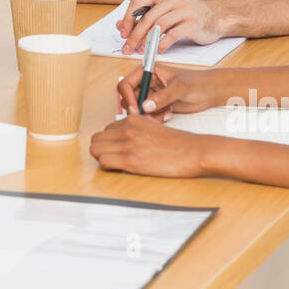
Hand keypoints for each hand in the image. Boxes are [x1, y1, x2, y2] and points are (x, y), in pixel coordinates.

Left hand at [89, 115, 208, 177]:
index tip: (119, 149)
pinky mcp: (132, 160)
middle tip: (114, 158)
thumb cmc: (178, 143)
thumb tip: (125, 138)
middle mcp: (128, 129)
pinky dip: (108, 166)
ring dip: (102, 157)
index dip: (110, 142)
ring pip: (95, 149)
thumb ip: (138, 129)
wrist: (194, 151)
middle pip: (96, 138)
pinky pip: (103, 161)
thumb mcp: (154, 127)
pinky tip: (121, 168)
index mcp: (133, 119)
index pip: (106, 130)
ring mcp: (128, 143)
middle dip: (102, 149)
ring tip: (117, 164)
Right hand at [116, 64, 218, 117]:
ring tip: (164, 114)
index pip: (126, 83)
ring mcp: (152, 95)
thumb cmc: (198, 82)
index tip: (135, 108)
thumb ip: (163, 96)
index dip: (127, 96)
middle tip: (149, 117)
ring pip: (139, 110)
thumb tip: (146, 105)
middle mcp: (147, 83)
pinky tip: (168, 114)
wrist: (210, 92)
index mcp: (149, 71)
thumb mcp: (180, 87)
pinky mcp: (157, 106)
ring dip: (148, 116)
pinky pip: (148, 116)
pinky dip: (156, 119)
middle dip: (138, 110)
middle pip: (130, 98)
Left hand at [117, 0, 224, 52]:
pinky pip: (173, 34)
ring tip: (141, 51)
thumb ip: (143, 17)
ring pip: (159, 25)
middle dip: (135, 35)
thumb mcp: (164, 11)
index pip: (138, 2)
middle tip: (127, 48)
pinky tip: (158, 50)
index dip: (128, 19)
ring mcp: (184, 9)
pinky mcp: (193, 23)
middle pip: (148, 16)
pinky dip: (162, 44)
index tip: (123, 33)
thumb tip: (120, 26)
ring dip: (147, 41)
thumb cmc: (187, 15)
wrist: (216, 17)